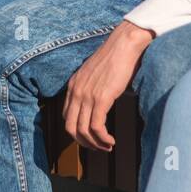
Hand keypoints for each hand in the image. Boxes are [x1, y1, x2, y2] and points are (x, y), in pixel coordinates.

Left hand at [63, 20, 154, 151]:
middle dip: (83, 142)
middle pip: (70, 127)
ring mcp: (87, 95)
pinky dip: (103, 138)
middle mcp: (76, 91)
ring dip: (95, 143)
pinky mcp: (101, 98)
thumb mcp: (96, 74)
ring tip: (107, 146)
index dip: (76, 131)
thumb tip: (99, 103)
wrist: (123, 44)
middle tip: (96, 147)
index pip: (66, 116)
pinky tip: (111, 140)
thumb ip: (92, 88)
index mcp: (73, 85)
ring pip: (83, 130)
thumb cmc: (115, 57)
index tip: (89, 137)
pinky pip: (96, 126)